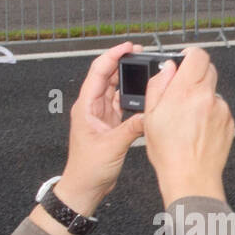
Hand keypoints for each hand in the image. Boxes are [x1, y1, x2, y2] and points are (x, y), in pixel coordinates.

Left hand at [54, 41, 144, 215]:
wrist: (84, 187)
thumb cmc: (87, 169)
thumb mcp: (113, 146)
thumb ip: (132, 128)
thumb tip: (150, 113)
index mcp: (86, 106)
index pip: (98, 71)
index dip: (113, 55)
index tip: (129, 46)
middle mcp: (92, 107)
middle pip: (107, 76)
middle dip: (123, 62)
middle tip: (142, 54)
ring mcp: (100, 115)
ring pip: (115, 89)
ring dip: (128, 79)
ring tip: (145, 70)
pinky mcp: (109, 124)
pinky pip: (121, 104)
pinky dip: (132, 97)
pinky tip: (143, 95)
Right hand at [139, 47, 231, 206]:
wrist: (191, 178)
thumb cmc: (169, 153)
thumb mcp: (150, 117)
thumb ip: (158, 85)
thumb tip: (168, 68)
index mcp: (185, 91)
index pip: (198, 55)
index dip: (190, 54)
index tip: (184, 59)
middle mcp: (207, 97)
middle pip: (208, 69)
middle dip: (195, 76)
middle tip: (181, 92)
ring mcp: (221, 110)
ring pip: (213, 91)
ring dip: (202, 97)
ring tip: (187, 121)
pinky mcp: (229, 122)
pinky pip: (219, 109)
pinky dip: (210, 114)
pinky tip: (198, 130)